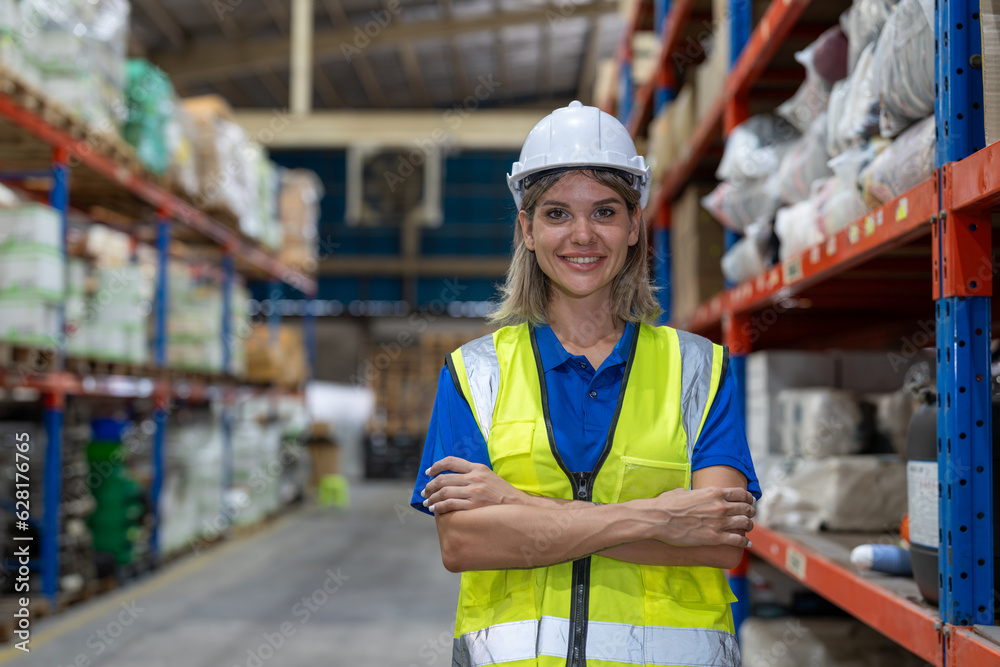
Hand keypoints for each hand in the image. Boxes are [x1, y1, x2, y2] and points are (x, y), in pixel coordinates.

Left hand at [421, 456, 529, 513]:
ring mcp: (474, 492)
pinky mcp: (474, 506)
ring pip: (444, 492)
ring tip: (427, 502)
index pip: (451, 461)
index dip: (436, 466)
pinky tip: (435, 509)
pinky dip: (439, 507)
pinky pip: (450, 504)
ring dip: (432, 498)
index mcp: (478, 468)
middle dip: (430, 485)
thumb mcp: (490, 477)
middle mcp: (475, 478)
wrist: (520, 507)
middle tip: (424, 491)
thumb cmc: (504, 494)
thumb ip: (474, 475)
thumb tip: (454, 478)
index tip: (428, 472)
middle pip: (444, 478)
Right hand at [640, 487, 755, 548]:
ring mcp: (719, 523)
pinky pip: (738, 540)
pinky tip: (747, 542)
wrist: (658, 519)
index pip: (741, 494)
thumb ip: (696, 493)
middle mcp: (720, 506)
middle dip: (750, 511)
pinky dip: (745, 542)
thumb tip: (695, 495)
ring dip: (749, 526)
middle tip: (750, 514)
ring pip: (745, 524)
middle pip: (746, 508)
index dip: (748, 498)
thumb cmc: (667, 504)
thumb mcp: (684, 491)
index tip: (750, 501)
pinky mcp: (715, 538)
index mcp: (714, 492)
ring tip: (748, 528)